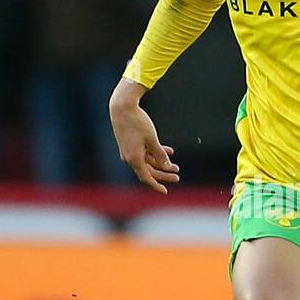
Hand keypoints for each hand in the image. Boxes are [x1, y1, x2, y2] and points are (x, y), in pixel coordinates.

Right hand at [109, 80, 179, 194]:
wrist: (121, 107)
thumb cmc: (137, 122)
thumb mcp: (152, 139)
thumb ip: (160, 154)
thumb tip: (167, 167)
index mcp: (134, 159)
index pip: (146, 178)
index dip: (156, 186)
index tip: (165, 191)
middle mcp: (130, 158)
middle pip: (148, 171)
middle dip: (163, 174)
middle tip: (177, 176)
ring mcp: (129, 151)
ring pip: (147, 162)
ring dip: (161, 163)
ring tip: (175, 165)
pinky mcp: (129, 144)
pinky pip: (144, 153)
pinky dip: (155, 153)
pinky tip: (169, 151)